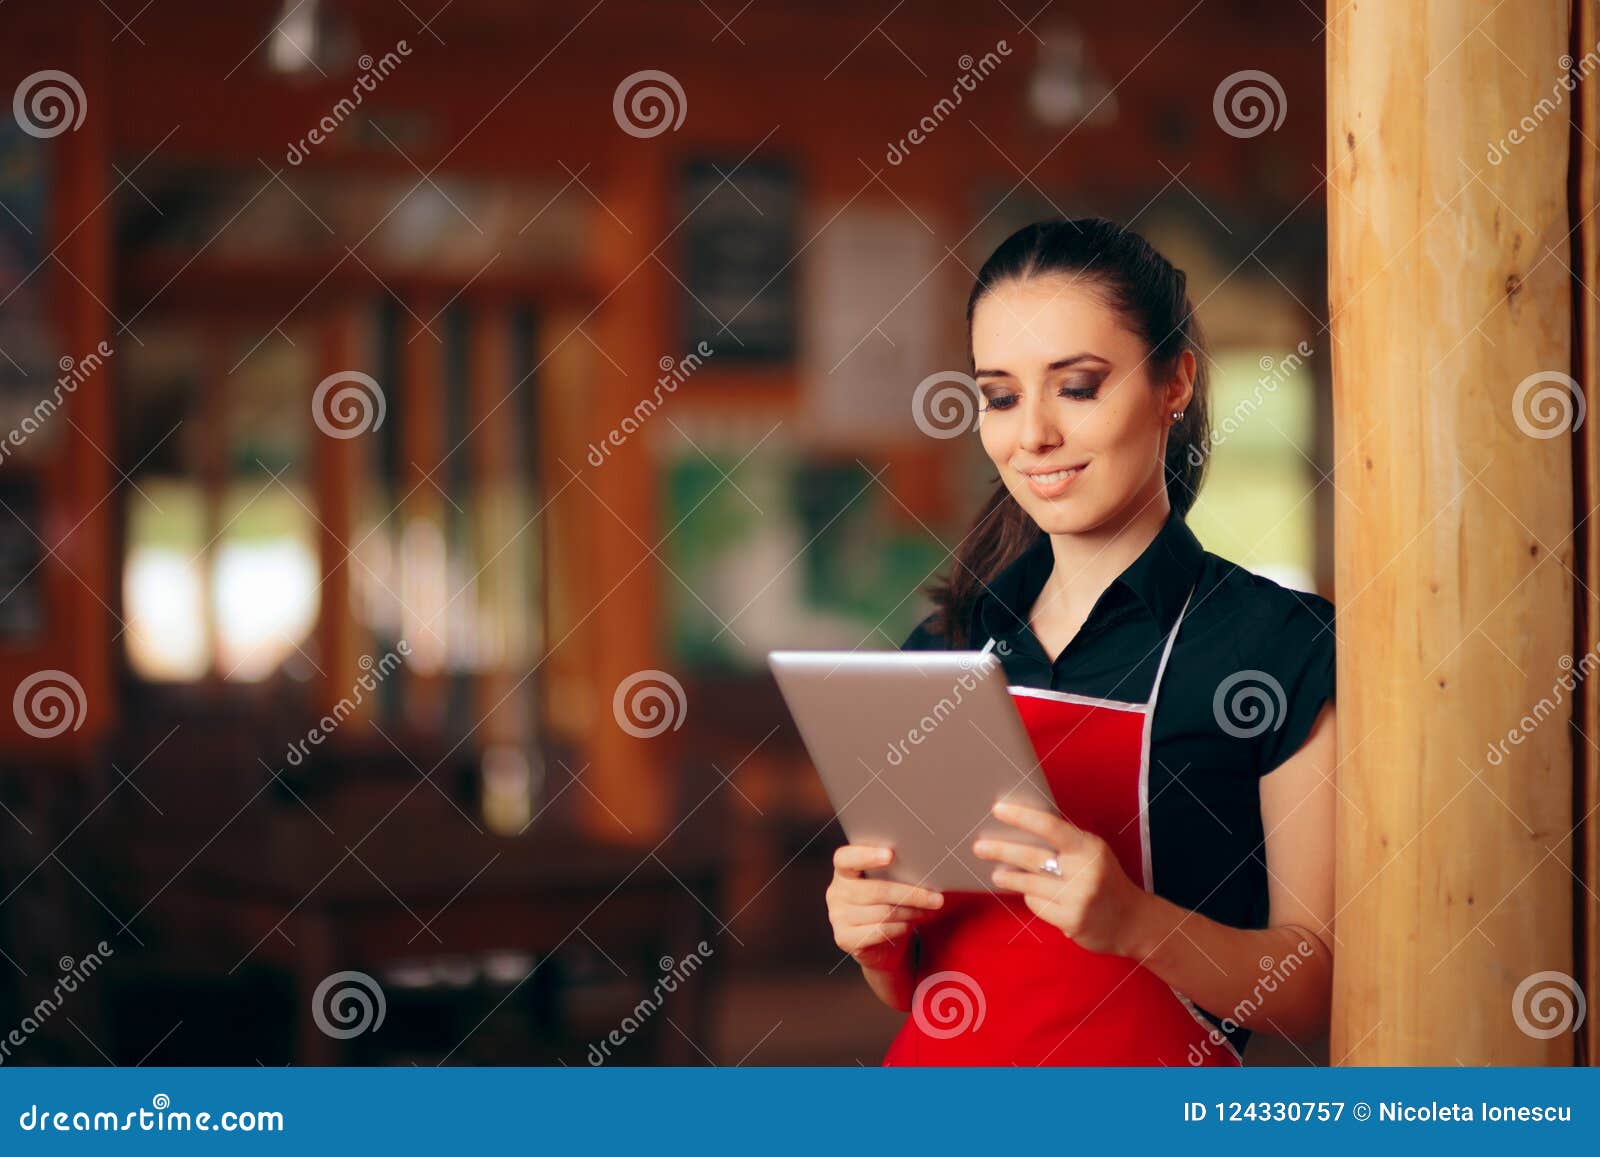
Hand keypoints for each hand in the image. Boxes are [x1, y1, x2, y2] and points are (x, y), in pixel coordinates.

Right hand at [826, 845, 943, 971]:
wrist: (878, 943)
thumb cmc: (887, 904)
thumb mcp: (888, 884)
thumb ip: (896, 872)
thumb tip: (928, 866)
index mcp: (844, 871)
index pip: (845, 858)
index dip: (865, 855)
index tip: (890, 855)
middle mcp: (835, 892)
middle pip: (876, 890)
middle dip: (911, 894)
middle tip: (936, 898)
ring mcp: (837, 916)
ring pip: (883, 912)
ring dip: (910, 912)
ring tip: (927, 911)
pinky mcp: (844, 938)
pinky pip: (880, 931)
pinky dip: (900, 928)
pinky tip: (910, 925)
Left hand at [973, 801, 1150, 957]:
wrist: (1133, 921)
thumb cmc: (1104, 879)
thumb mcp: (1092, 853)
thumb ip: (1064, 843)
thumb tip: (1020, 830)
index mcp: (1089, 847)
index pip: (1051, 827)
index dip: (1022, 817)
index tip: (998, 809)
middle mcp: (1085, 871)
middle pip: (1032, 858)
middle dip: (1001, 851)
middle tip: (979, 847)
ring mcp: (1079, 898)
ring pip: (1030, 884)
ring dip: (1010, 878)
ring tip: (997, 875)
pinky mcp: (1072, 921)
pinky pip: (1037, 905)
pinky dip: (1032, 898)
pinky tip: (1034, 896)